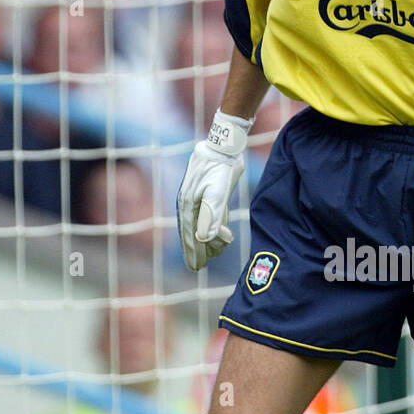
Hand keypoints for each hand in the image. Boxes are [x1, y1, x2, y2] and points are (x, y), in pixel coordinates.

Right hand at [177, 111, 250, 271]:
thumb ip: (211, 216)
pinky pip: (210, 216)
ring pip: (202, 225)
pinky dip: (215, 227)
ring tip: (217, 251)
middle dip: (197, 250)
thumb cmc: (220, 169)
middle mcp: (190, 204)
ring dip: (209, 239)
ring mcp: (199, 199)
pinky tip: (222, 236)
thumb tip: (204, 239)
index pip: (190, 234)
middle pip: (193, 232)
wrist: (225, 146)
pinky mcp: (209, 195)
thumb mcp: (217, 193)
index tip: (195, 267)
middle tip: (198, 267)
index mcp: (188, 205)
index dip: (192, 252)